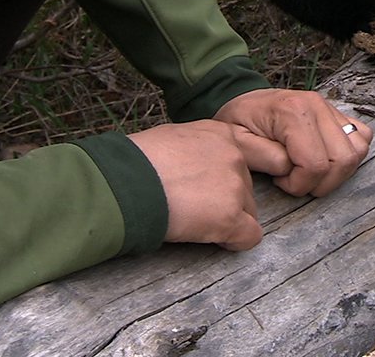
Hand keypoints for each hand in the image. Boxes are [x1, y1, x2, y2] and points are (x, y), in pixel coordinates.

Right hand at [126, 121, 261, 250]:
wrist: (124, 182)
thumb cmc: (135, 162)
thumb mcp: (172, 139)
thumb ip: (197, 150)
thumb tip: (195, 164)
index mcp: (221, 133)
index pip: (251, 153)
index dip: (235, 173)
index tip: (220, 185)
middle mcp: (235, 156)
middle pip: (247, 187)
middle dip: (227, 200)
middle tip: (194, 206)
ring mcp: (235, 186)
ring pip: (249, 212)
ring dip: (227, 219)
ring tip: (193, 220)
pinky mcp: (230, 217)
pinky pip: (250, 237)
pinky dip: (233, 241)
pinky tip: (210, 238)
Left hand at [214, 88, 372, 197]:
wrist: (244, 97)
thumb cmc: (240, 121)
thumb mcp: (237, 142)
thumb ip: (264, 158)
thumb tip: (290, 169)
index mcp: (293, 112)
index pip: (315, 164)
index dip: (299, 184)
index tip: (280, 181)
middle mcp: (318, 106)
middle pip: (343, 160)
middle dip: (320, 183)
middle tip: (295, 181)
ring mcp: (330, 108)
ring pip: (357, 152)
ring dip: (337, 172)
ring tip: (309, 171)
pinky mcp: (338, 113)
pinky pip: (362, 138)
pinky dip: (349, 155)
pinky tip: (325, 159)